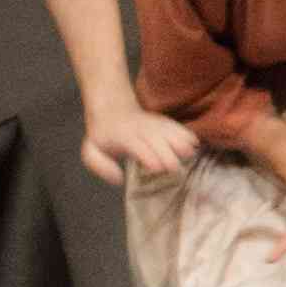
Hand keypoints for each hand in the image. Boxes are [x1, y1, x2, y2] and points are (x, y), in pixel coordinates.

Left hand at [79, 104, 199, 185]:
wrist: (112, 107)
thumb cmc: (102, 135)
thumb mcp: (92, 150)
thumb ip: (100, 165)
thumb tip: (118, 178)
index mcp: (122, 137)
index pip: (136, 146)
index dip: (147, 156)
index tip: (156, 168)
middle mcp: (139, 130)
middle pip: (156, 140)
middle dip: (166, 153)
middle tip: (175, 168)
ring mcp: (152, 124)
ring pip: (167, 131)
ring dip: (179, 141)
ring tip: (189, 152)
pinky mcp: (161, 122)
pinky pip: (174, 126)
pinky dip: (183, 133)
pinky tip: (193, 142)